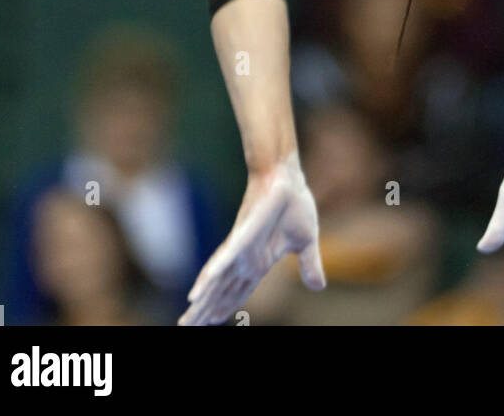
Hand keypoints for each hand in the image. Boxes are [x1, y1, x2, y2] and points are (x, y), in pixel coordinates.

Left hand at [178, 155, 324, 325]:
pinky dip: (211, 275)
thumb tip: (319, 286)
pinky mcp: (241, 234)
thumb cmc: (294, 203)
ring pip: (217, 281)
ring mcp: (240, 247)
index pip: (239, 291)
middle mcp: (245, 258)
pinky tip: (199, 291)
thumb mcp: (306, 241)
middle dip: (205, 310)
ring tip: (186, 320)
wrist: (287, 176)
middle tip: (184, 327)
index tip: (209, 323)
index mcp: (260, 262)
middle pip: (222, 291)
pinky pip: (225, 259)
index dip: (225, 307)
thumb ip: (308, 264)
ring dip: (202, 301)